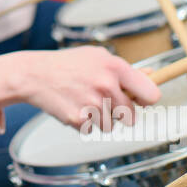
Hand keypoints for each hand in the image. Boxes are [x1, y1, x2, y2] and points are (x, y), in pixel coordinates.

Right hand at [0, 46, 161, 129]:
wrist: (34, 74)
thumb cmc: (68, 64)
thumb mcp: (97, 57)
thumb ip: (125, 69)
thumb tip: (151, 75)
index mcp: (115, 67)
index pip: (151, 94)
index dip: (147, 100)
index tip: (141, 100)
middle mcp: (106, 85)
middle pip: (131, 116)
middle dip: (119, 111)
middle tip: (102, 99)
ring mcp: (93, 104)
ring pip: (112, 125)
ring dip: (101, 118)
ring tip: (84, 101)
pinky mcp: (79, 120)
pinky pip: (93, 130)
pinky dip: (85, 123)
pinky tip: (74, 107)